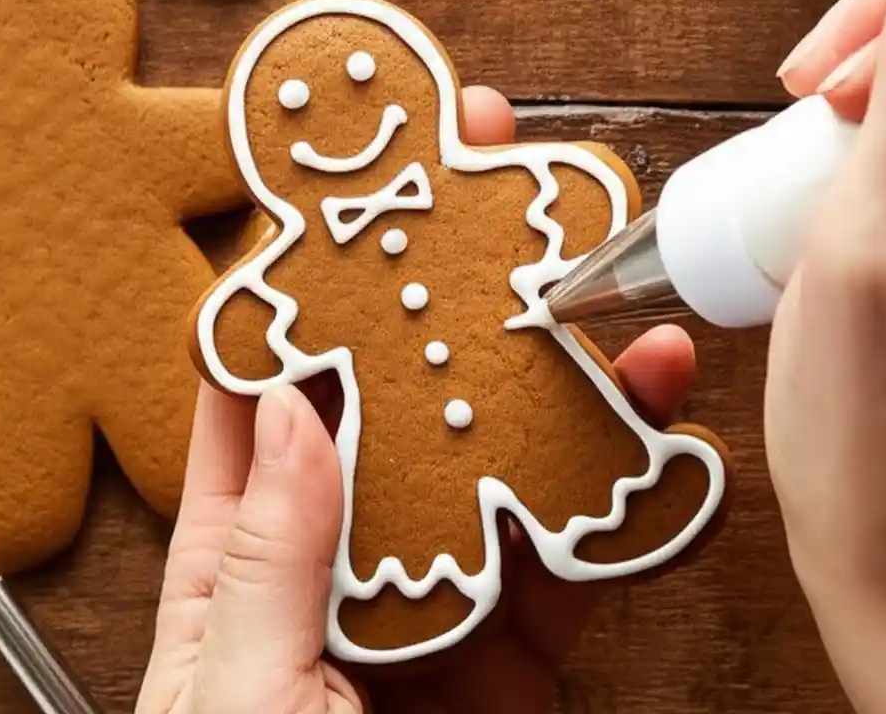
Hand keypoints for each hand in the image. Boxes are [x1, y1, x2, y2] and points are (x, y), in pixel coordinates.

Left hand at [135, 86, 701, 713]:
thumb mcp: (238, 693)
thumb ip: (270, 560)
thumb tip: (292, 418)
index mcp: (234, 570)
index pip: (258, 411)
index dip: (295, 310)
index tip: (345, 219)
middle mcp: (338, 573)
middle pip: (396, 422)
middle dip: (443, 323)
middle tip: (493, 229)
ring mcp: (434, 614)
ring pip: (496, 480)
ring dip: (549, 399)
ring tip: (603, 320)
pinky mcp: (513, 665)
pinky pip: (567, 571)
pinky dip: (614, 511)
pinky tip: (651, 446)